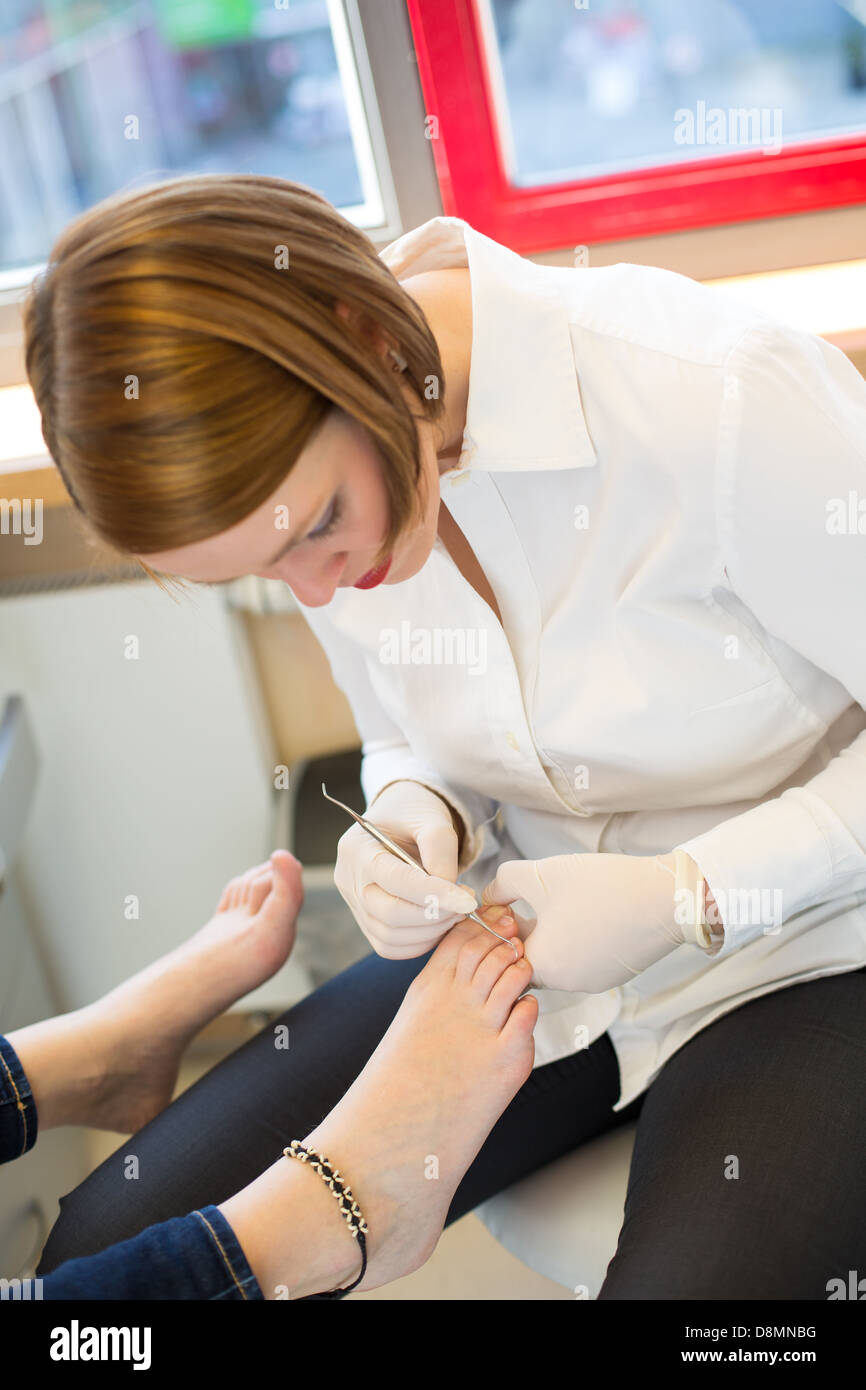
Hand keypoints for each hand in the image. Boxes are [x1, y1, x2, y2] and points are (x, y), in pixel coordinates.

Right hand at [334, 780, 478, 959]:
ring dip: (431, 930)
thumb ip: (441, 850)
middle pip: (389, 914)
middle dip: (434, 914)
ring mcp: (353, 905)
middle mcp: (348, 880)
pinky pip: (391, 948)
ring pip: (390, 937)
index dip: (434, 894)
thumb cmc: (414, 815)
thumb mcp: (432, 819)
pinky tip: (439, 921)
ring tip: (455, 909)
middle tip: (465, 903)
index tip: (468, 901)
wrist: (399, 821)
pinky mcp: (365, 924)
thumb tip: (449, 891)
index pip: (395, 879)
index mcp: (358, 848)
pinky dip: (421, 942)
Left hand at [480, 851, 684, 992]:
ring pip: (560, 958)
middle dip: (529, 928)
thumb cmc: (600, 886)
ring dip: (556, 933)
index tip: (510, 901)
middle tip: (537, 897)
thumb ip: (504, 883)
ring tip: (567, 900)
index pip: (505, 952)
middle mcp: (566, 983)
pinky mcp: (615, 974)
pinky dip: (581, 939)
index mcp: (542, 964)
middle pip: (532, 957)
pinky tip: (593, 911)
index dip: (503, 925)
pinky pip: (585, 959)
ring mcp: (593, 981)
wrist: (666, 898)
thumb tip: (489, 896)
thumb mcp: (540, 874)